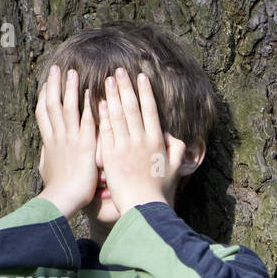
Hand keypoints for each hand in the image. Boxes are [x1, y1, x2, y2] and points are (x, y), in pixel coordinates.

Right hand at [36, 65, 97, 217]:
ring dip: (70, 89)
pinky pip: (87, 121)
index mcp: (49, 142)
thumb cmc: (57, 190)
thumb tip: (44, 156)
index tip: (45, 83)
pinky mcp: (85, 145)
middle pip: (51, 104)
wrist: (62, 199)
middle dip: (53, 85)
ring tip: (72, 72)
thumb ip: (47, 159)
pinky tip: (92, 94)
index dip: (43, 96)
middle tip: (56, 68)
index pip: (43, 113)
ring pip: (67, 107)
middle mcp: (57, 136)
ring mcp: (70, 139)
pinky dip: (88, 106)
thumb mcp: (48, 171)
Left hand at [98, 67, 185, 212]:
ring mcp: (124, 147)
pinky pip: (106, 131)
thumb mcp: (174, 169)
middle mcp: (140, 140)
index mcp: (157, 142)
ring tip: (108, 80)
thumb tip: (174, 137)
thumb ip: (176, 150)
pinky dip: (104, 115)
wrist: (143, 207)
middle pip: (132, 107)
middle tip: (119, 71)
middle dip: (126, 87)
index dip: (145, 92)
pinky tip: (100, 103)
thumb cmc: (159, 191)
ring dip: (113, 95)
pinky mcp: (110, 156)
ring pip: (118, 115)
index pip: (150, 111)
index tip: (140, 77)